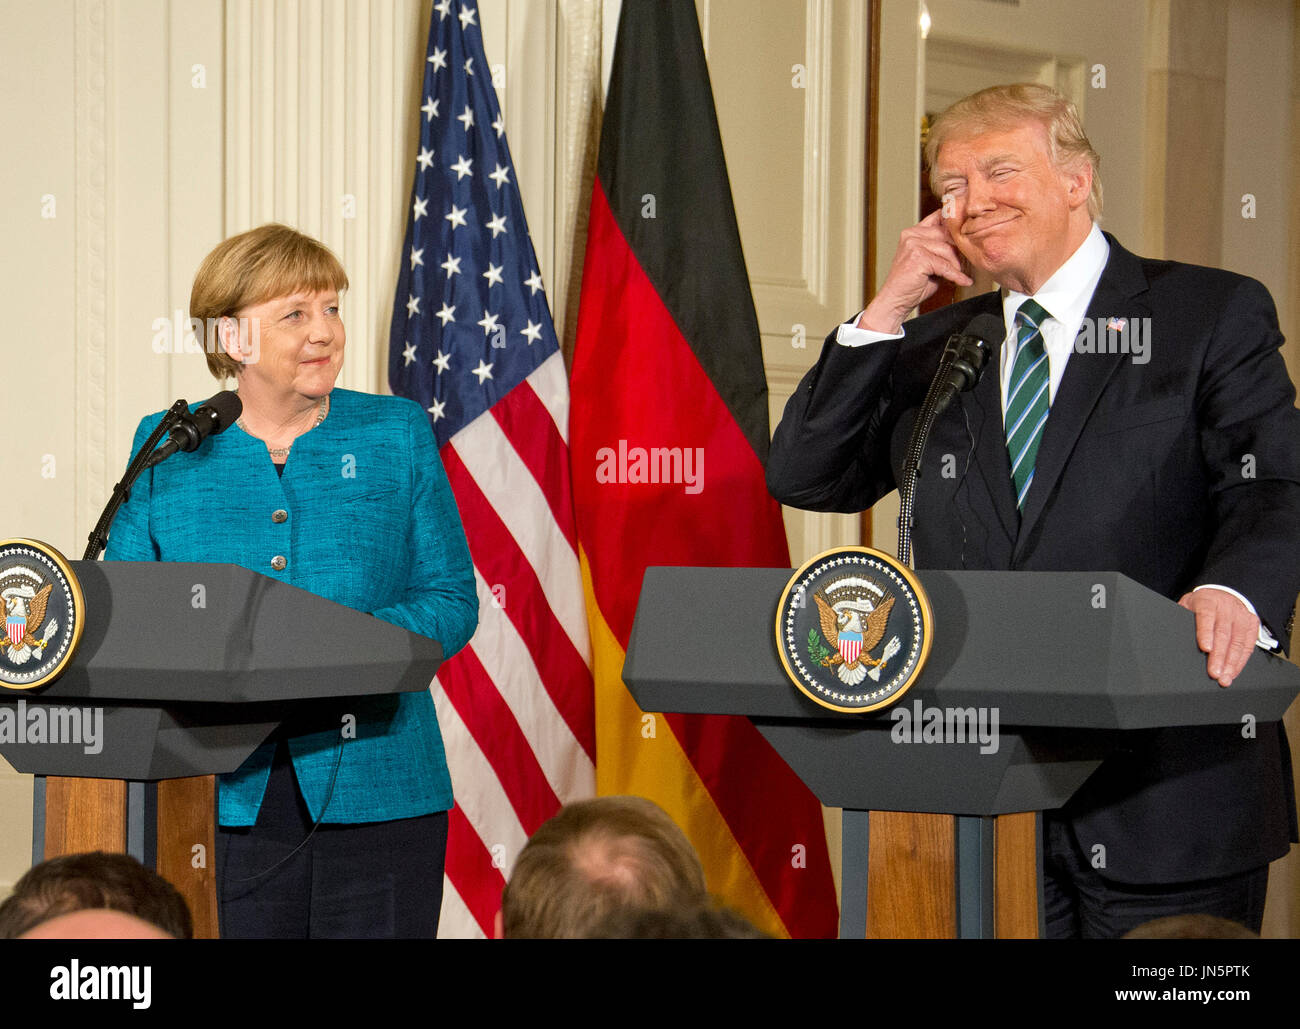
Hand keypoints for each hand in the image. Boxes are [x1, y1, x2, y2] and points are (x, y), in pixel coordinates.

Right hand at [858, 209, 973, 332]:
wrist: (895, 300)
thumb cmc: (912, 283)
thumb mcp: (929, 260)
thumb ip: (942, 248)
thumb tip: (964, 243)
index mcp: (913, 232)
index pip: (938, 217)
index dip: (954, 223)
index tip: (967, 232)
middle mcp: (911, 235)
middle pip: (947, 235)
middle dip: (959, 250)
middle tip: (967, 262)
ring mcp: (913, 245)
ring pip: (947, 250)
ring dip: (956, 265)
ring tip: (960, 275)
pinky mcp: (918, 258)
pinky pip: (945, 265)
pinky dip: (956, 275)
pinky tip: (962, 280)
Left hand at [1178, 589, 1259, 686]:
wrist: (1221, 594)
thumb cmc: (1201, 605)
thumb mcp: (1188, 606)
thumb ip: (1183, 619)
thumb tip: (1175, 638)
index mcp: (1207, 601)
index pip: (1206, 617)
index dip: (1206, 633)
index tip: (1205, 648)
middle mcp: (1226, 607)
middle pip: (1223, 633)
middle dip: (1219, 656)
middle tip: (1214, 673)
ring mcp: (1241, 614)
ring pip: (1238, 641)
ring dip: (1231, 663)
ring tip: (1225, 677)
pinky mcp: (1252, 623)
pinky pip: (1248, 645)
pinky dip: (1241, 661)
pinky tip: (1234, 671)